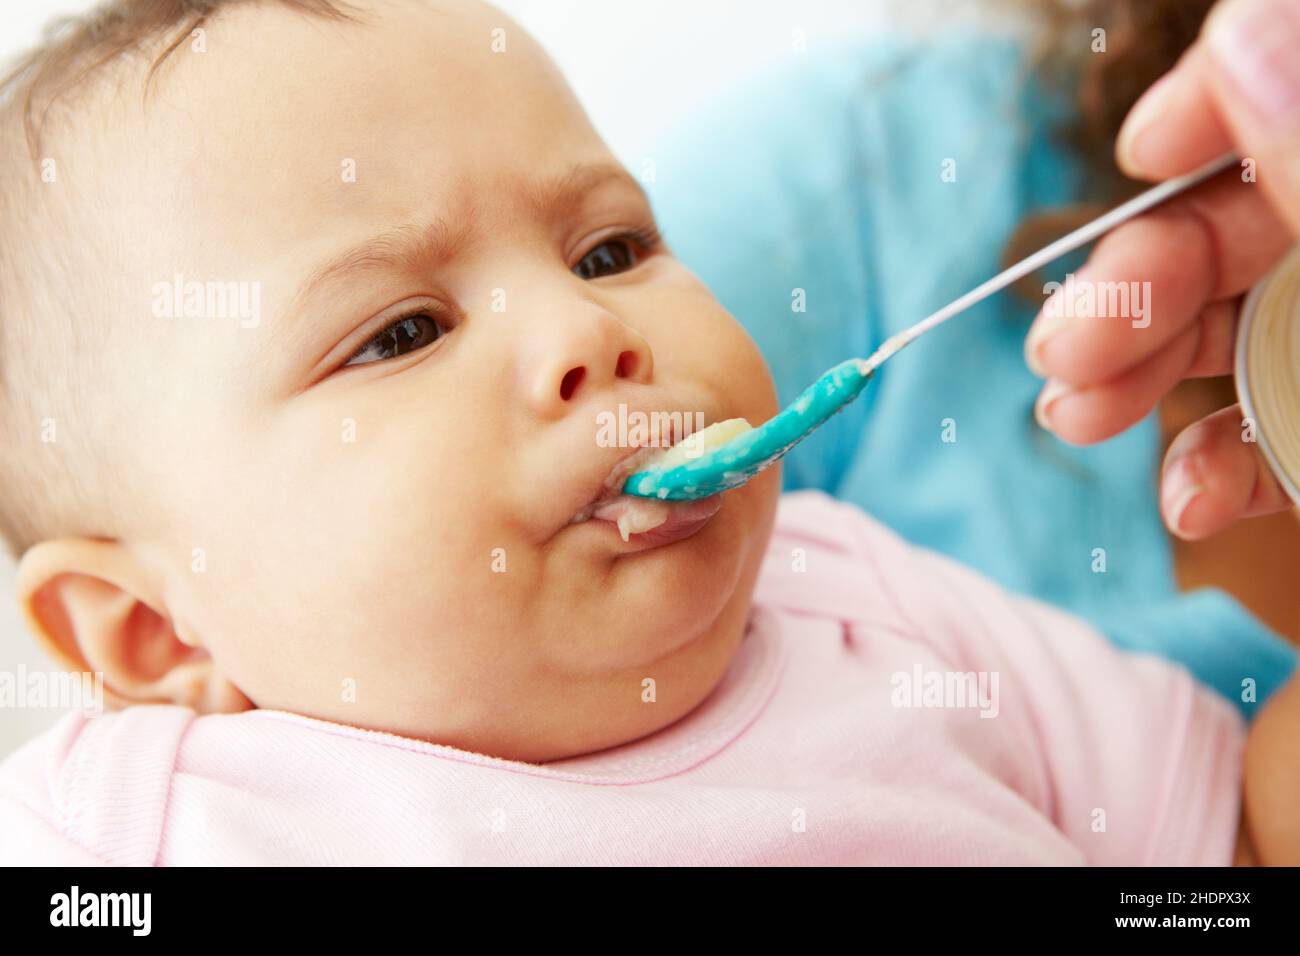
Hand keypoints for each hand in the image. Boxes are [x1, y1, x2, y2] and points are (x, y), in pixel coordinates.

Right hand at [1024, 0, 1299, 539]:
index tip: (1143, 149)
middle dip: (1130, 286)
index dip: (1215, 108)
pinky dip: (1213, 471)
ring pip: (1225, 336)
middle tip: (1065, 345)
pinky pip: (1269, 440)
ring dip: (1132, 379)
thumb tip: (1234, 36)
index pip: (1285, 99)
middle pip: (1230, 234)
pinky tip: (1182, 500)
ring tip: (1072, 417)